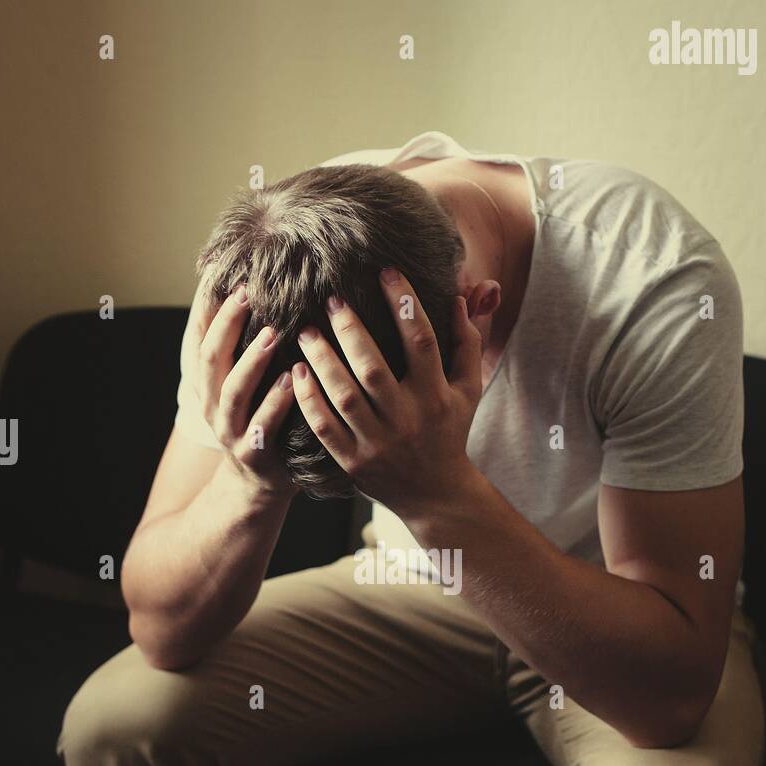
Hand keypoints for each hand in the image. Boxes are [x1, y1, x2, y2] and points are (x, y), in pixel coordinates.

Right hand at [180, 278, 295, 495]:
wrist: (259, 482)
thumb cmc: (260, 417)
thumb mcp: (244, 381)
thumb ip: (243, 345)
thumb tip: (255, 288)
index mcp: (206, 381)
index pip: (197, 335)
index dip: (204, 304)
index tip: (219, 270)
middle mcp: (211, 402)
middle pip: (210, 357)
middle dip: (227, 324)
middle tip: (247, 293)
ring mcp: (229, 429)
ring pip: (233, 390)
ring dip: (251, 360)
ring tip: (272, 333)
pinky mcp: (253, 452)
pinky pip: (263, 424)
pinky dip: (277, 401)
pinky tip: (293, 379)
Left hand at [291, 268, 482, 514]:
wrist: (436, 494)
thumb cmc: (450, 431)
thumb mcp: (468, 390)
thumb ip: (466, 343)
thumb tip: (457, 296)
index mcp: (436, 395)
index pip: (421, 341)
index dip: (404, 303)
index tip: (386, 271)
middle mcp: (407, 418)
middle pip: (374, 368)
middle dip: (351, 330)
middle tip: (331, 299)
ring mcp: (378, 442)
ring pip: (345, 396)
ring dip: (322, 361)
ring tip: (305, 331)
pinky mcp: (354, 461)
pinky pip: (325, 428)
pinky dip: (309, 400)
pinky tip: (297, 371)